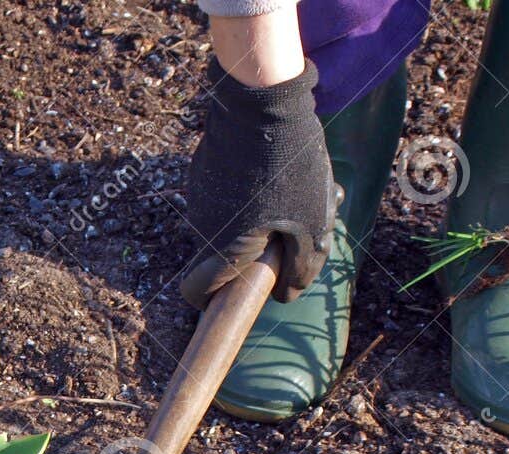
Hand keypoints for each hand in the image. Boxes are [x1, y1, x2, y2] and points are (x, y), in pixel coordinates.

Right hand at [181, 59, 335, 307]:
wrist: (262, 100)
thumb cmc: (289, 166)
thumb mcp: (313, 224)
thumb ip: (302, 269)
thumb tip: (286, 295)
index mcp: (221, 249)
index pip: (195, 293)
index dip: (215, 299)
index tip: (241, 289)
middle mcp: (200, 228)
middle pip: (218, 260)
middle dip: (248, 256)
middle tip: (287, 233)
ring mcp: (198, 198)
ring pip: (223, 228)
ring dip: (250, 224)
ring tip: (287, 194)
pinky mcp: (202, 172)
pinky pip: (222, 200)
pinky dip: (244, 197)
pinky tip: (271, 171)